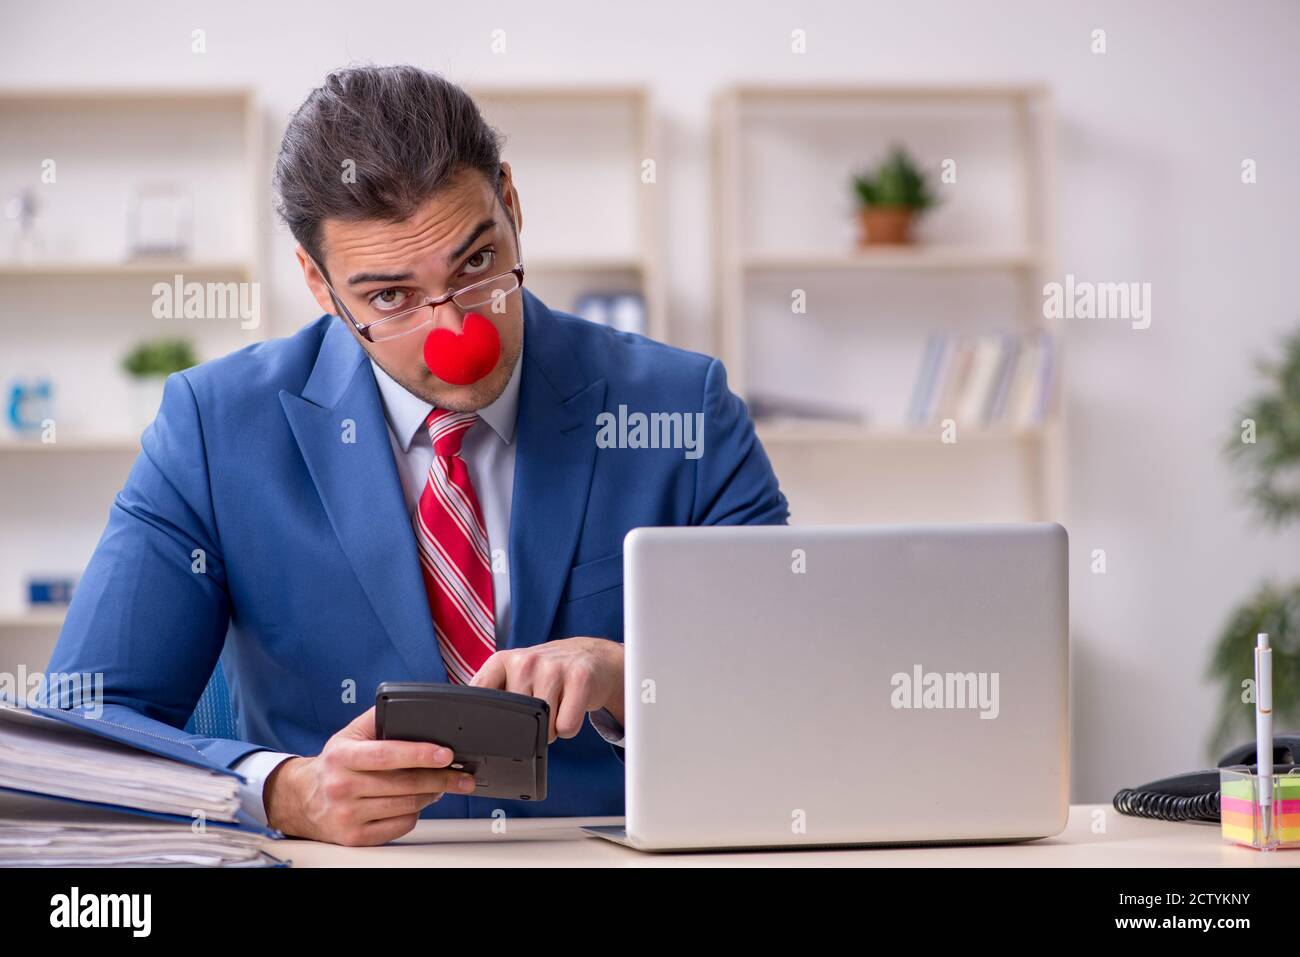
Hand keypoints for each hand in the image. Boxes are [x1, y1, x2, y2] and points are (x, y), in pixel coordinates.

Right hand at [263, 706, 475, 845]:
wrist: (301, 799)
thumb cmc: (334, 764)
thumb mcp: (349, 735)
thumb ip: (378, 718)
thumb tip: (412, 707)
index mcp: (342, 756)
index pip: (387, 754)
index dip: (420, 754)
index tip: (446, 754)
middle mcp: (342, 786)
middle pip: (404, 784)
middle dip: (440, 779)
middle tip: (460, 776)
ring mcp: (348, 815)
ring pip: (406, 806)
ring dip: (431, 796)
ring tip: (439, 786)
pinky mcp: (355, 837)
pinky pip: (399, 826)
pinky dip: (415, 814)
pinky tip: (417, 803)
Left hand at [470, 637, 623, 742]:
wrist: (592, 657)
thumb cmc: (548, 673)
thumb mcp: (515, 674)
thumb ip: (492, 695)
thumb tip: (466, 728)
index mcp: (502, 661)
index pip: (479, 695)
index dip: (480, 720)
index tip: (484, 731)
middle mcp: (525, 661)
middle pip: (516, 721)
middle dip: (528, 728)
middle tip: (540, 708)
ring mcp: (553, 667)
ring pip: (543, 728)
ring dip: (551, 729)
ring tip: (557, 705)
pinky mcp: (580, 678)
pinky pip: (567, 727)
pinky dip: (570, 727)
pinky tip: (571, 706)